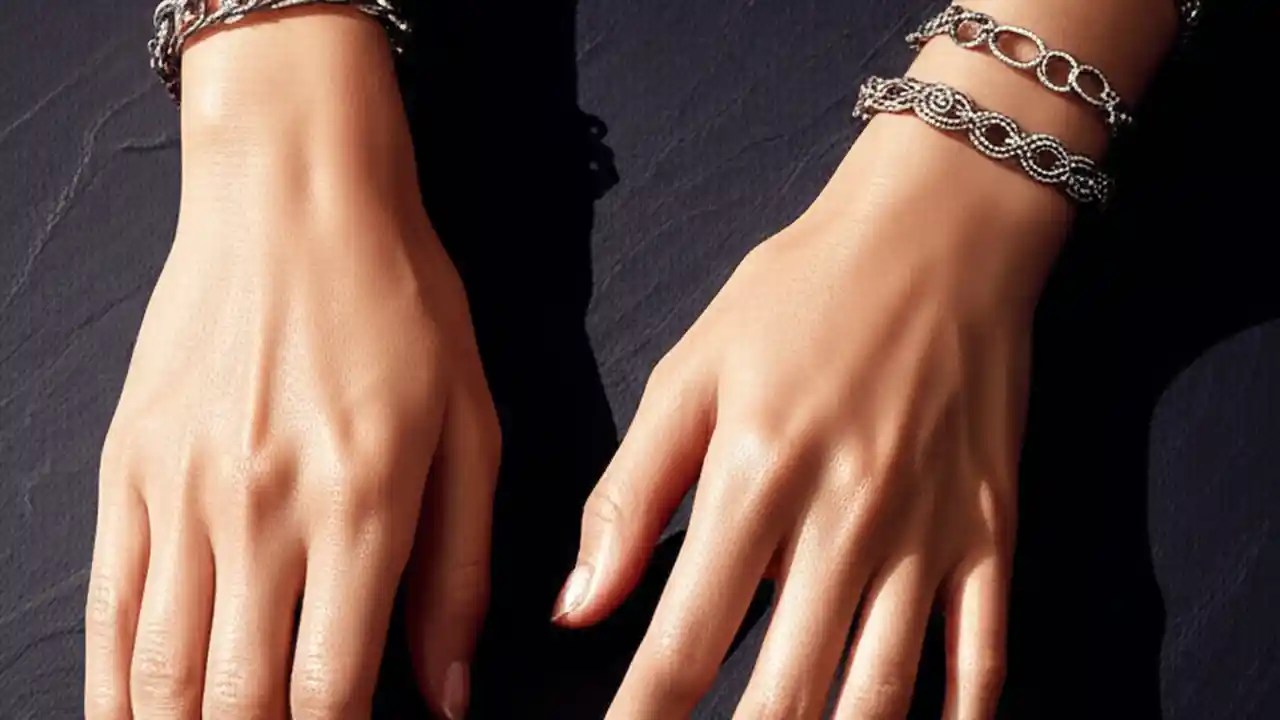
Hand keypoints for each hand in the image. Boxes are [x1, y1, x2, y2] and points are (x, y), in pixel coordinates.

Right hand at [83, 11, 498, 718]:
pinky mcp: (127, 470)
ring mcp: (179, 493)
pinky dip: (114, 687)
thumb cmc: (403, 307)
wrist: (296, 196)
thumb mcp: (470, 430)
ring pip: (163, 673)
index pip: (332, 692)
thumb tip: (448, 696)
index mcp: (361, 505)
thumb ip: (460, 572)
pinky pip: (109, 609)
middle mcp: (261, 511)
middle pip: (240, 699)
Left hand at [555, 117, 1069, 718]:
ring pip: (882, 693)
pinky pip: (983, 653)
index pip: (685, 643)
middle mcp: (844, 523)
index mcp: (754, 480)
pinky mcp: (990, 531)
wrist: (938, 232)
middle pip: (786, 694)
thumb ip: (630, 495)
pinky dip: (960, 718)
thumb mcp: (691, 371)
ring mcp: (927, 534)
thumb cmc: (800, 295)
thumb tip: (574, 609)